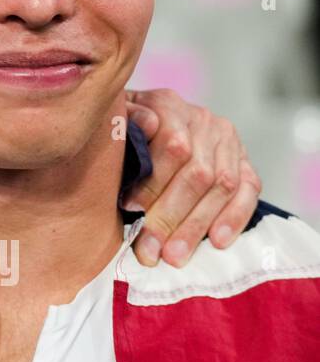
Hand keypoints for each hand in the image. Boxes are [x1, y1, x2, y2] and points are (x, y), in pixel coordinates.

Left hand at [124, 88, 261, 267]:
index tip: (129, 208)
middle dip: (170, 216)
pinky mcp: (244, 161)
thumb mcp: (112, 122)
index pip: (173, 145)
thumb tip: (146, 126)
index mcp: (167, 104)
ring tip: (174, 257)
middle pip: (197, 172)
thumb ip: (123, 124)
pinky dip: (234, 217)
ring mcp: (227, 140)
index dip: (152, 180)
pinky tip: (216, 241)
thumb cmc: (120, 131)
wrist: (145, 120)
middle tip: (150, 250)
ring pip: (221, 186)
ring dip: (196, 226)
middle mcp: (202, 120)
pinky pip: (248, 190)